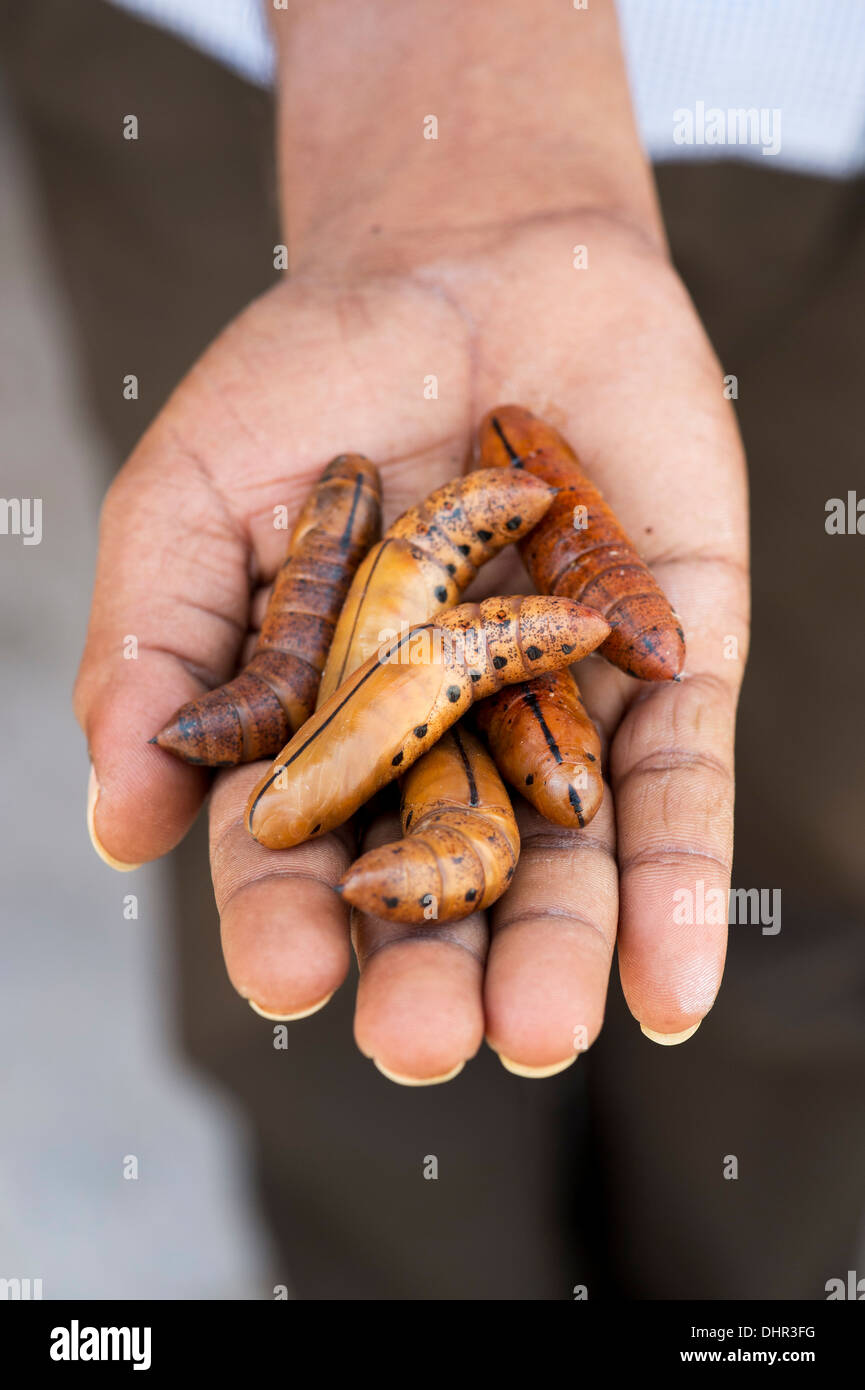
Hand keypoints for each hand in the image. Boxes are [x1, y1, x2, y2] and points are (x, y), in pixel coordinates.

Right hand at [74, 211, 747, 1080]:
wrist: (465, 252)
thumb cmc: (309, 377)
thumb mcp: (193, 501)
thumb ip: (153, 656)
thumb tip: (121, 824)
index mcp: (324, 724)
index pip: (299, 846)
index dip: (286, 914)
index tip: (288, 978)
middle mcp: (448, 740)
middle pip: (440, 879)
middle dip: (434, 966)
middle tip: (428, 1043)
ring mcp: (562, 705)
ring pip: (565, 857)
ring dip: (561, 949)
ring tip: (545, 1033)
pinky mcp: (668, 659)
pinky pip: (680, 782)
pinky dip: (681, 879)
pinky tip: (674, 987)